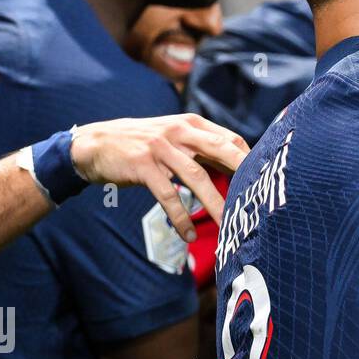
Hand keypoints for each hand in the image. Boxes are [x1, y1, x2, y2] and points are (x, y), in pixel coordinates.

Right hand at [70, 114, 249, 241]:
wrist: (95, 143)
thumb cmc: (141, 143)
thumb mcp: (173, 135)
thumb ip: (202, 147)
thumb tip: (236, 167)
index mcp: (192, 123)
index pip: (230, 138)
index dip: (249, 158)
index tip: (263, 179)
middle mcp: (180, 131)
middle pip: (221, 150)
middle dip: (244, 172)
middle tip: (260, 195)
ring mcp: (161, 148)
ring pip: (197, 177)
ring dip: (215, 203)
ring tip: (228, 225)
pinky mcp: (143, 166)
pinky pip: (168, 195)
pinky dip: (180, 217)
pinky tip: (189, 235)